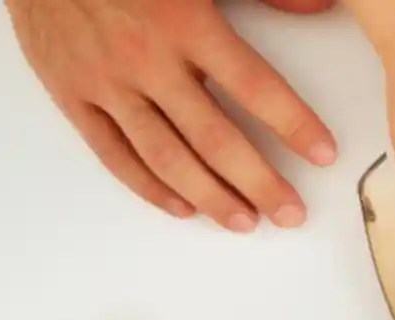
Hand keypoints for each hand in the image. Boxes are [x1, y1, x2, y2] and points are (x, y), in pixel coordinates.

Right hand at [5, 0, 336, 231]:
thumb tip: (318, 7)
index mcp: (186, 22)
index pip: (255, 87)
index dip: (293, 125)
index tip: (324, 154)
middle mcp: (147, 60)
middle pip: (214, 137)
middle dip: (258, 182)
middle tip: (290, 213)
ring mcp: (106, 82)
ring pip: (166, 156)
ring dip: (210, 196)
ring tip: (245, 223)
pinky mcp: (70, 94)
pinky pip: (113, 153)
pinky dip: (149, 187)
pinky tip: (182, 208)